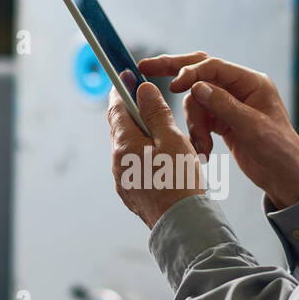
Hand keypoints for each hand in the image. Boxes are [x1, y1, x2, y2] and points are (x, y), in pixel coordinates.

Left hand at [108, 81, 203, 228]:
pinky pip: (135, 166)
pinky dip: (146, 155)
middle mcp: (117, 163)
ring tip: (166, 133)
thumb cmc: (179, 182)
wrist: (183, 225)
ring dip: (143, 135)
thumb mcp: (171, 139)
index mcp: (124, 145)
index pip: (116, 108)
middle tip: (151, 99)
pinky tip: (166, 159)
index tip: (127, 74)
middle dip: (134, 111)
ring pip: (130, 147)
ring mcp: (123, 180)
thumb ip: (155, 113)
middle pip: (121, 127)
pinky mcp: (132, 194)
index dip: (122, 88)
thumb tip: (142, 90)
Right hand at [137, 52, 298, 208]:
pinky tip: (202, 151)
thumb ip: (224, 106)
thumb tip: (197, 86)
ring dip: (193, 124)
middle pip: (200, 71)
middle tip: (146, 67)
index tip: (174, 86)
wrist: (287, 177)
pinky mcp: (223, 121)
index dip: (191, 72)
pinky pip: (200, 119)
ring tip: (201, 147)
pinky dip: (196, 134)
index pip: (213, 67)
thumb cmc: (279, 151)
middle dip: (174, 70)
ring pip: (196, 102)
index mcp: (251, 83)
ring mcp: (230, 105)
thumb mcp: (253, 128)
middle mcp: (239, 89)